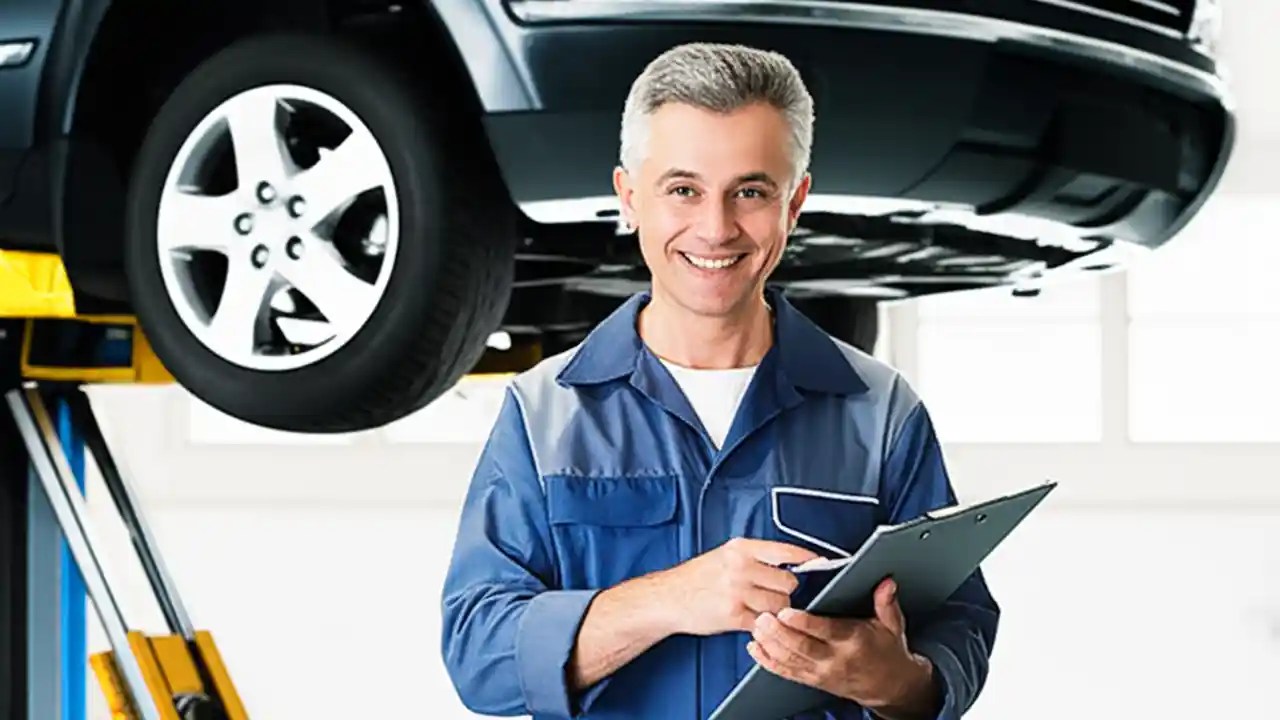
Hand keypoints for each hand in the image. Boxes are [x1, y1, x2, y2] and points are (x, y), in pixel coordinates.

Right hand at [655, 537, 818, 636]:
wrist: (668, 598)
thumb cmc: (696, 578)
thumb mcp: (724, 555)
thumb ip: (754, 557)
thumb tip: (787, 564)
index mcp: (740, 549)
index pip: (785, 551)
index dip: (806, 558)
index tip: (819, 562)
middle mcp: (741, 567)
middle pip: (788, 582)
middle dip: (785, 591)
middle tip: (771, 594)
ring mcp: (738, 592)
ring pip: (780, 605)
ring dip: (776, 611)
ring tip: (758, 608)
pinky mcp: (734, 615)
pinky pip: (764, 622)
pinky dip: (763, 625)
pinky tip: (751, 620)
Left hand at [747, 577, 938, 718]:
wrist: (888, 686)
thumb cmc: (886, 652)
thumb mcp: (892, 626)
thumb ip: (885, 603)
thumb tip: (886, 583)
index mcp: (853, 641)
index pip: (826, 631)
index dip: (804, 623)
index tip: (787, 612)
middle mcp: (834, 659)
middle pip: (802, 647)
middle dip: (779, 633)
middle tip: (762, 616)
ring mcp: (821, 672)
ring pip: (790, 660)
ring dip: (770, 644)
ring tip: (756, 626)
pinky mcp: (812, 679)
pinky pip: (787, 672)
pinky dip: (768, 661)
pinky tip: (755, 647)